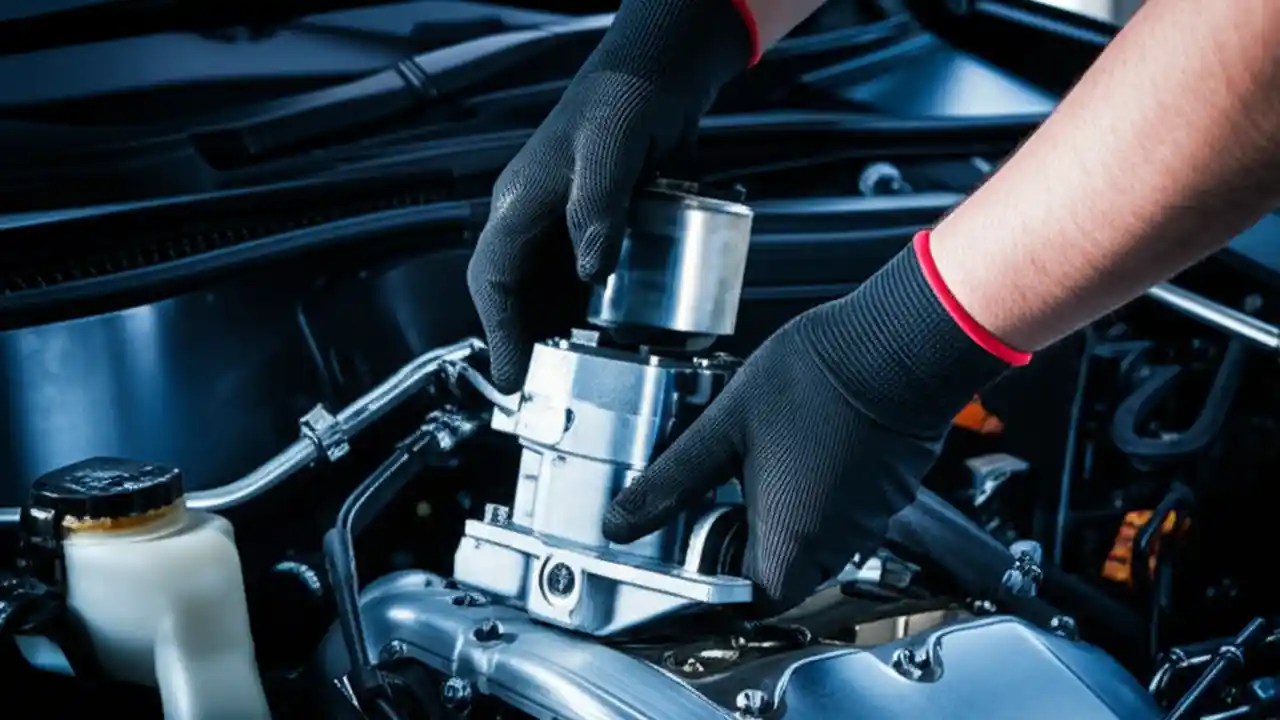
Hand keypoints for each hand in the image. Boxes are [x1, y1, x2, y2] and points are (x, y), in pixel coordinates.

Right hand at [467, 0, 752, 392]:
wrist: (660, 73)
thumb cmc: (625, 96)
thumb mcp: (610, 150)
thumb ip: (598, 208)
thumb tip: (590, 268)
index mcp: (520, 201)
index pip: (492, 278)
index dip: (499, 332)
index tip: (512, 374)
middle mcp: (533, 216)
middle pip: (514, 293)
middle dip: (526, 340)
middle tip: (547, 383)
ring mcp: (562, 222)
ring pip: (545, 289)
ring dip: (557, 328)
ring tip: (577, 368)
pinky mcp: (593, 224)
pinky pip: (579, 276)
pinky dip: (588, 306)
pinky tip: (609, 329)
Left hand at [602, 245, 1012, 611]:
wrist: (892, 343)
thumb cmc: (815, 380)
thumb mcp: (721, 429)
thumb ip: (669, 483)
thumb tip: (620, 522)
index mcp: (791, 542)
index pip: (749, 603)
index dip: (717, 587)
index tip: (693, 557)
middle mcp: (835, 544)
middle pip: (780, 576)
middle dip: (743, 546)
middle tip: (715, 501)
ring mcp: (867, 520)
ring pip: (811, 543)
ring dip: (778, 518)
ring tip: (753, 467)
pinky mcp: (884, 493)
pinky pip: (840, 514)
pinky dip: (812, 495)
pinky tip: (793, 451)